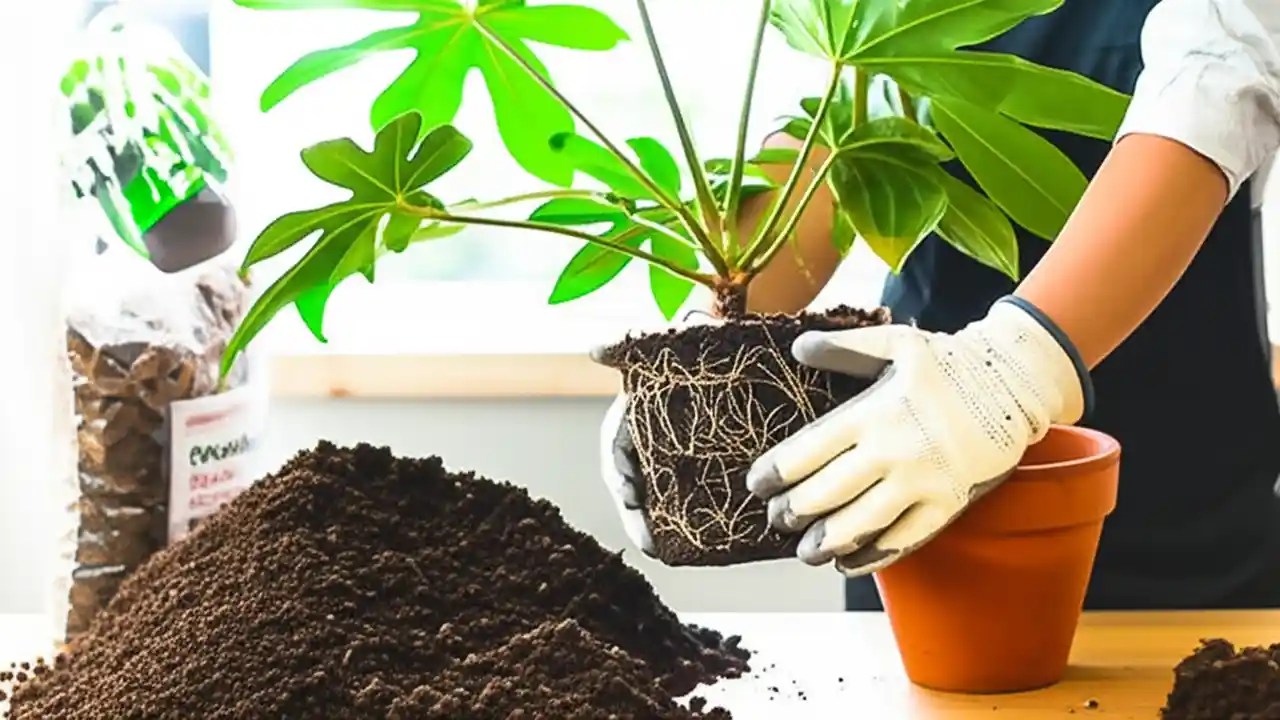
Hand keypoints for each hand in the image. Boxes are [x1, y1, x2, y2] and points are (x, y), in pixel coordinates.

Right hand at [589, 312, 720, 557]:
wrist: (716, 346)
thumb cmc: (683, 345)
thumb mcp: (658, 342)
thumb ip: (631, 344)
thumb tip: (597, 349)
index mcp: (630, 416)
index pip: (615, 448)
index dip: (620, 474)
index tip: (630, 493)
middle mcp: (645, 443)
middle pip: (630, 486)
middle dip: (635, 518)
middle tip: (649, 544)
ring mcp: (669, 459)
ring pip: (654, 499)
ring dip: (653, 528)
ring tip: (662, 552)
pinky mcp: (695, 471)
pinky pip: (685, 500)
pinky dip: (685, 523)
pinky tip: (700, 544)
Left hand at [746, 297, 1090, 576]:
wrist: (1016, 383)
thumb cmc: (950, 362)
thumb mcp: (895, 344)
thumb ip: (843, 348)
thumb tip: (798, 348)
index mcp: (872, 413)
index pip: (807, 452)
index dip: (776, 474)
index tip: (757, 486)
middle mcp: (892, 451)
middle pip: (825, 494)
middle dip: (792, 512)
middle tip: (776, 520)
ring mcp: (921, 481)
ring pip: (859, 525)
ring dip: (825, 543)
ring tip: (806, 550)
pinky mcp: (947, 503)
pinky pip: (903, 539)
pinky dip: (871, 556)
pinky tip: (848, 562)